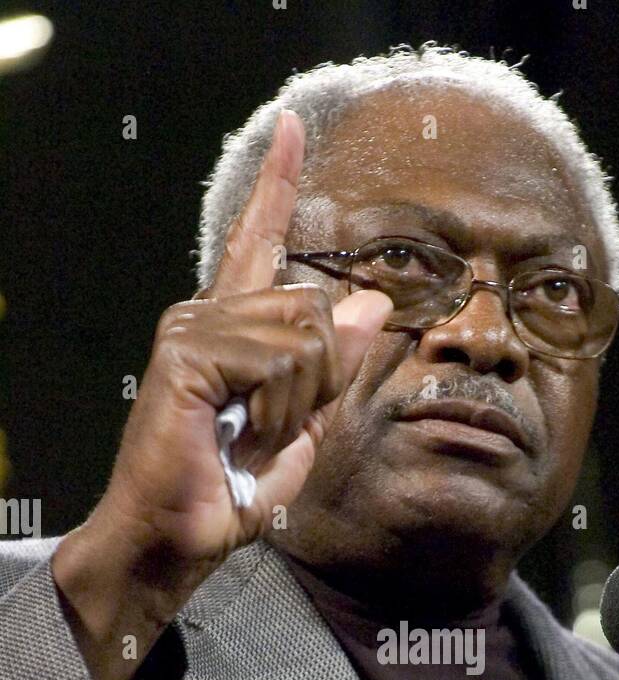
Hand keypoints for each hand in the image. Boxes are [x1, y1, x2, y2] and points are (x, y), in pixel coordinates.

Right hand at [52, 110, 390, 679]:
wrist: (177, 539)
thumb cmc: (230, 491)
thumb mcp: (303, 428)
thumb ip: (335, 369)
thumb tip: (368, 305)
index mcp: (232, 327)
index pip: (258, 241)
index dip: (279, 186)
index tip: (293, 128)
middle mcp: (207, 313)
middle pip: (315, 306)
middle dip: (321, 382)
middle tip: (278, 432)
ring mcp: (193, 327)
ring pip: (305, 333)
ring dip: (300, 402)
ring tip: (255, 437)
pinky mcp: (188, 351)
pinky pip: (279, 359)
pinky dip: (281, 409)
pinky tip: (243, 434)